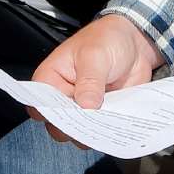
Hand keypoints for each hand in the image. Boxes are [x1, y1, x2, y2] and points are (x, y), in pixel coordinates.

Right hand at [29, 14, 161, 139]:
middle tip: (94, 119)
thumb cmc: (106, 39)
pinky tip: (116, 124)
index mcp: (50, 79)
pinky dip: (107, 132)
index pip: (39, 106)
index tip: (72, 116)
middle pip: (59, 126)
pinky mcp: (100, 116)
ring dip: (93, 132)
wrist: (134, 42)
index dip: (52, 115)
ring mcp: (82, 109)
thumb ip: (89, 81)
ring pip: (79, 134)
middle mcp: (63, 98)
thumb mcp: (95, 55)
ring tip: (108, 121)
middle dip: (76, 128)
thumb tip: (87, 107)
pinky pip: (99, 132)